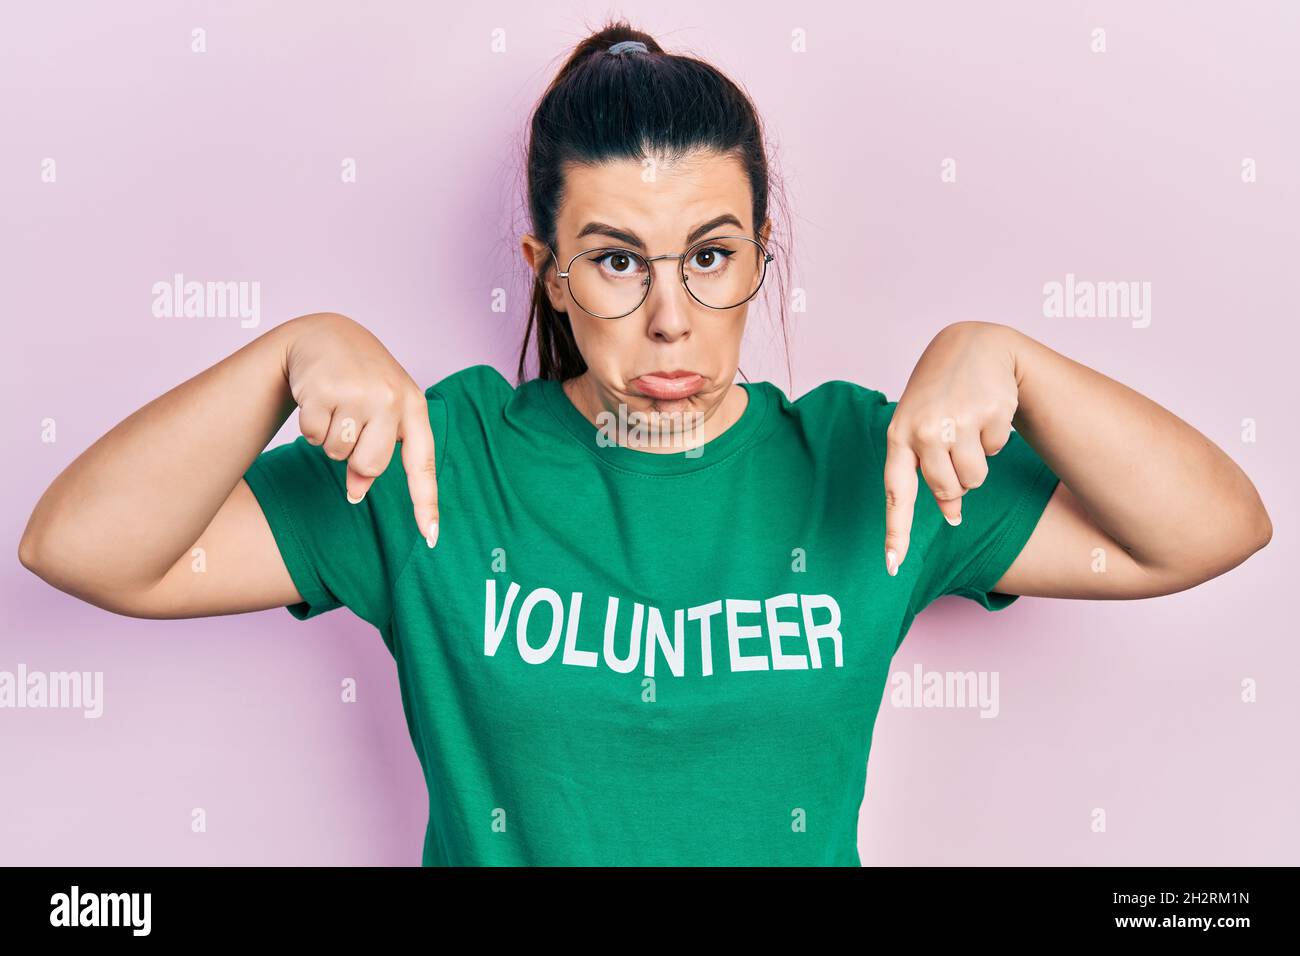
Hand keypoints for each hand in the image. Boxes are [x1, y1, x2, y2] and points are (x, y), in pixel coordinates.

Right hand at [282, 312, 439, 546]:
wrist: (324, 334)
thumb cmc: (361, 380)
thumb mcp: (382, 411)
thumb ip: (379, 451)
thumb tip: (356, 494)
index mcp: (414, 407)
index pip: (423, 464)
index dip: (426, 503)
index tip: (431, 538)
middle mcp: (390, 399)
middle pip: (369, 466)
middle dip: (354, 458)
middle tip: (351, 425)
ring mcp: (357, 393)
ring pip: (337, 453)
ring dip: (330, 439)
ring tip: (337, 406)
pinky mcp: (323, 390)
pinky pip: (311, 436)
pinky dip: (310, 425)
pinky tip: (317, 398)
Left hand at [882, 321, 1019, 575]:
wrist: (973, 344)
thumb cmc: (939, 393)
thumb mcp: (919, 425)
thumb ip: (925, 470)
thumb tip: (952, 517)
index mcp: (899, 434)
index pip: (897, 492)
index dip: (897, 530)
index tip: (895, 565)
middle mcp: (925, 430)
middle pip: (948, 491)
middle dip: (957, 483)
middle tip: (956, 448)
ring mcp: (958, 421)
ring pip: (976, 479)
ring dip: (978, 462)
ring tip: (969, 427)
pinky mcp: (990, 413)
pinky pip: (998, 451)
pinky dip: (996, 437)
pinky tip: (985, 410)